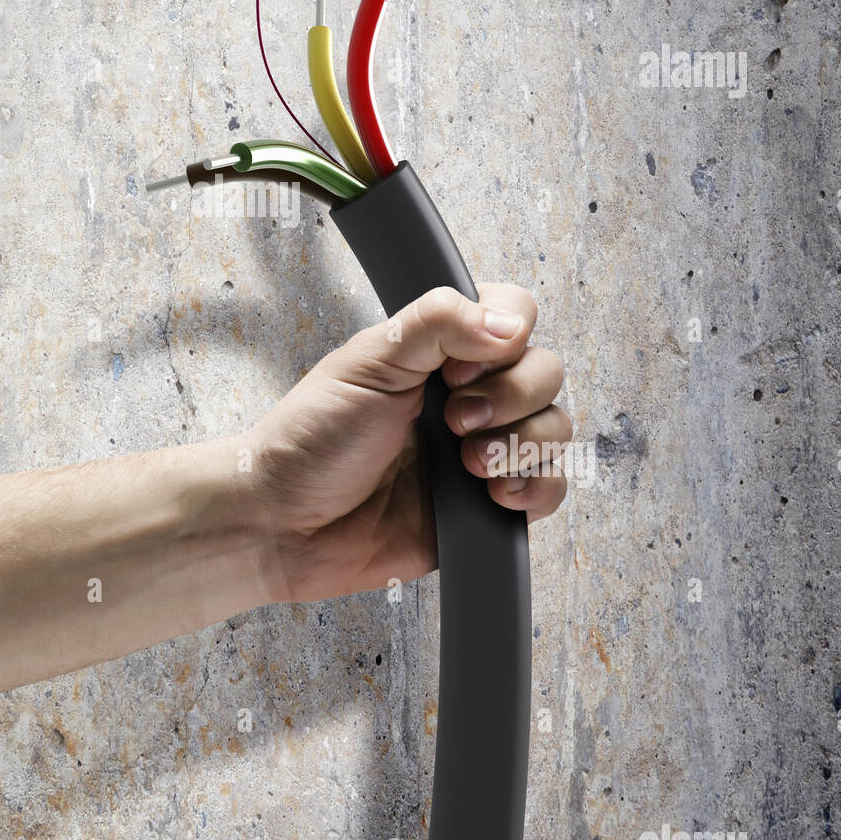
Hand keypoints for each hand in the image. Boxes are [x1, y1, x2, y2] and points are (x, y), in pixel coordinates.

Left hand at [248, 285, 569, 602]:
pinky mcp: (486, 508)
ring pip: (555, 429)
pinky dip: (535, 488)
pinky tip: (493, 494)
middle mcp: (468, 396)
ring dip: (522, 444)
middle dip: (512, 395)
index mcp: (439, 352)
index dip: (506, 334)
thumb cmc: (310, 439)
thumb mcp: (368, 360)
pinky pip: (547, 489)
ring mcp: (481, 451)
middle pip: (546, 371)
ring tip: (468, 464)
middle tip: (455, 420)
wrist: (285, 524)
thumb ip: (437, 322)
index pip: (513, 315)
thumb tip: (507, 323)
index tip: (458, 365)